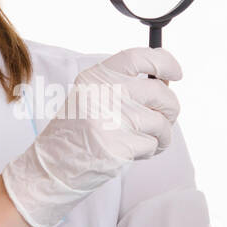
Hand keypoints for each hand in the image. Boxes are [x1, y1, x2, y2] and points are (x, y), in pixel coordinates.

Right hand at [2, 47, 181, 226]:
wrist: (52, 168)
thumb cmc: (76, 133)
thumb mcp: (91, 97)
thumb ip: (123, 87)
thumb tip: (165, 83)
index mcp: (95, 78)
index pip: (138, 58)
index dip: (164, 62)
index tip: (175, 73)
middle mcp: (102, 95)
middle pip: (160, 92)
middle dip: (170, 108)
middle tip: (165, 118)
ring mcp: (110, 121)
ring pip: (161, 122)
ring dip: (162, 134)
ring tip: (147, 140)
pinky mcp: (118, 147)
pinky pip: (152, 144)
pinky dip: (149, 150)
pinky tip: (132, 152)